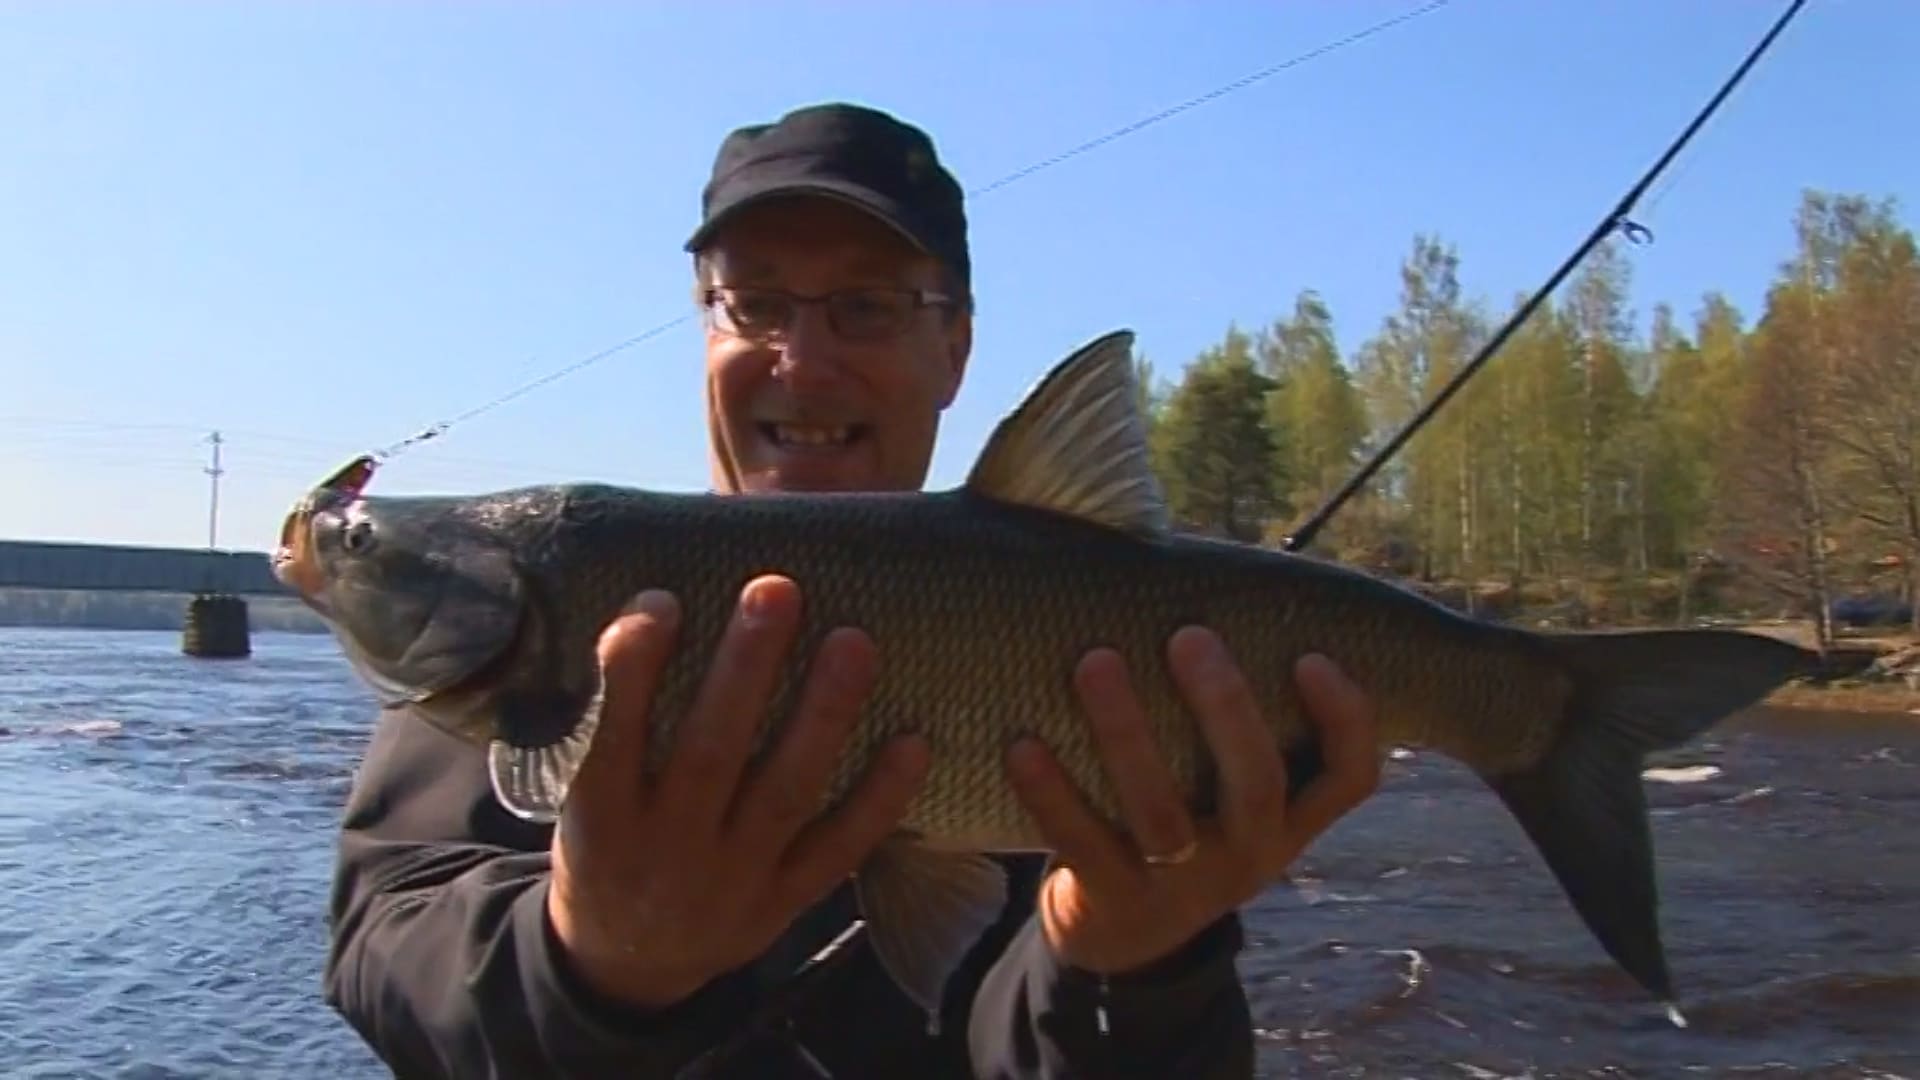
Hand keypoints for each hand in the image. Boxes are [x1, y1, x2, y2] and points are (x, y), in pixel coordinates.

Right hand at [546, 575, 930, 1008]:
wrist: (625, 961)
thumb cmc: (607, 839)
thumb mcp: (579, 793)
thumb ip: (609, 721)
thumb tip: (653, 599)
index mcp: (601, 817)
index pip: (611, 738)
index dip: (632, 670)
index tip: (661, 598)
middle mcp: (667, 847)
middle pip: (711, 753)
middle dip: (744, 670)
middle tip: (776, 589)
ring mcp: (732, 879)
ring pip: (785, 793)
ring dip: (823, 715)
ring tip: (854, 641)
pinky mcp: (783, 903)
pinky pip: (838, 849)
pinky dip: (879, 798)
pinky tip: (912, 741)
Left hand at [1008, 628, 1381, 974]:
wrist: (1127, 934)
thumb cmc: (1183, 811)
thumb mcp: (1225, 779)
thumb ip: (1230, 705)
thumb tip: (1189, 564)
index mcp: (1289, 818)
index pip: (1348, 777)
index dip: (1346, 720)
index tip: (1313, 655)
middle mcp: (1249, 853)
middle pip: (1255, 786)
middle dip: (1226, 707)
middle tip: (1190, 634)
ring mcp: (1183, 884)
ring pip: (1162, 815)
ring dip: (1126, 734)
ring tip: (1094, 661)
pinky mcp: (1115, 900)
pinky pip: (1082, 844)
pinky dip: (1051, 793)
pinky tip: (1022, 743)